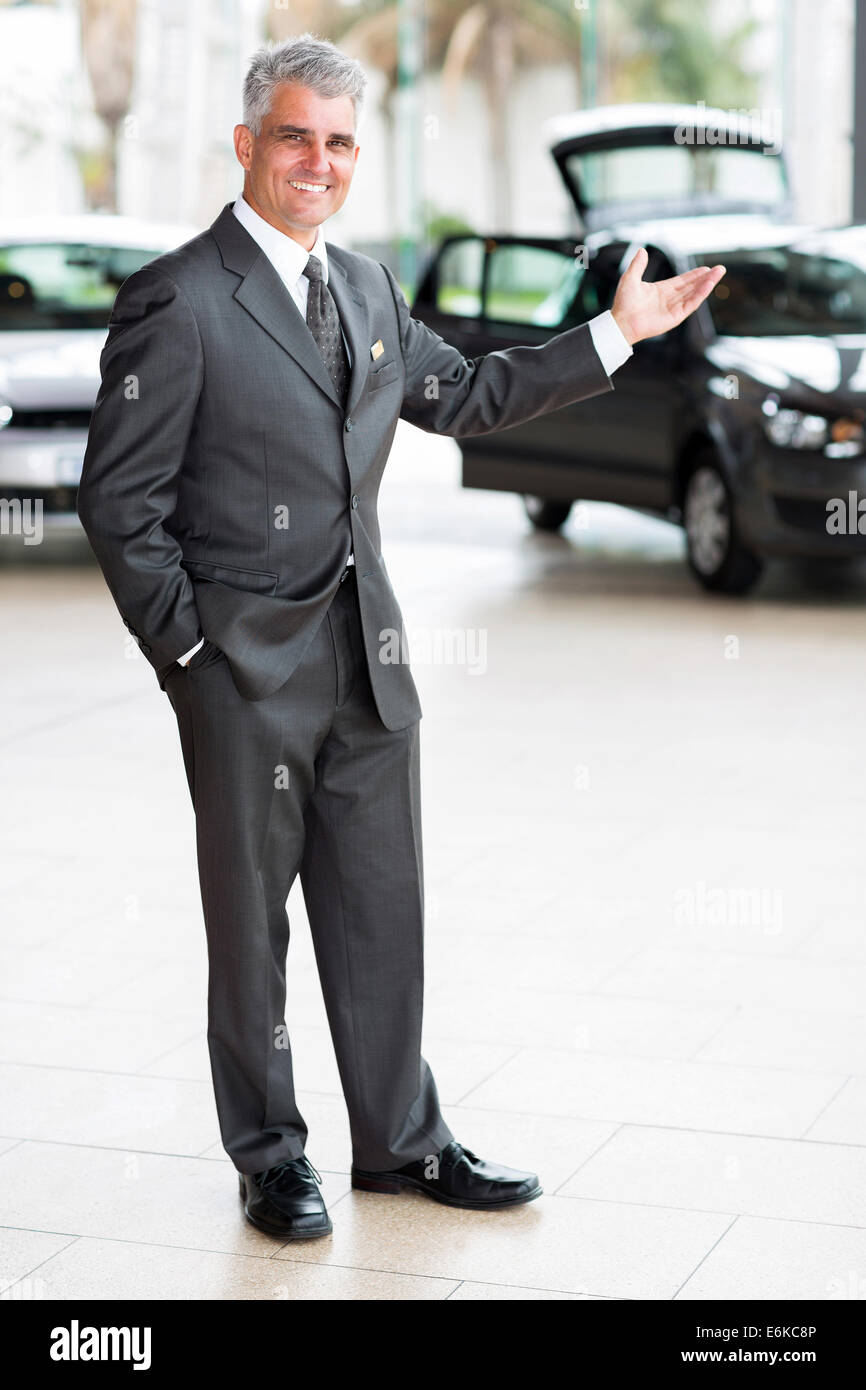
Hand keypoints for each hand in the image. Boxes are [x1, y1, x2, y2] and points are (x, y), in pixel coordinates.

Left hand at [611, 247, 725, 345]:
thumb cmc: (624, 303)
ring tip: (719, 273)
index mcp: (661, 291)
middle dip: (706, 278)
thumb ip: (638, 265)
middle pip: (692, 286)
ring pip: (694, 294)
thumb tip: (642, 250)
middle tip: (720, 269)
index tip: (706, 268)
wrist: (621, 322)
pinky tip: (709, 285)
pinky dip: (700, 294)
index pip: (682, 281)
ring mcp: (673, 309)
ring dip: (707, 284)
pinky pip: (691, 304)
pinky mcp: (675, 317)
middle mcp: (669, 299)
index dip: (694, 275)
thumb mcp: (630, 278)